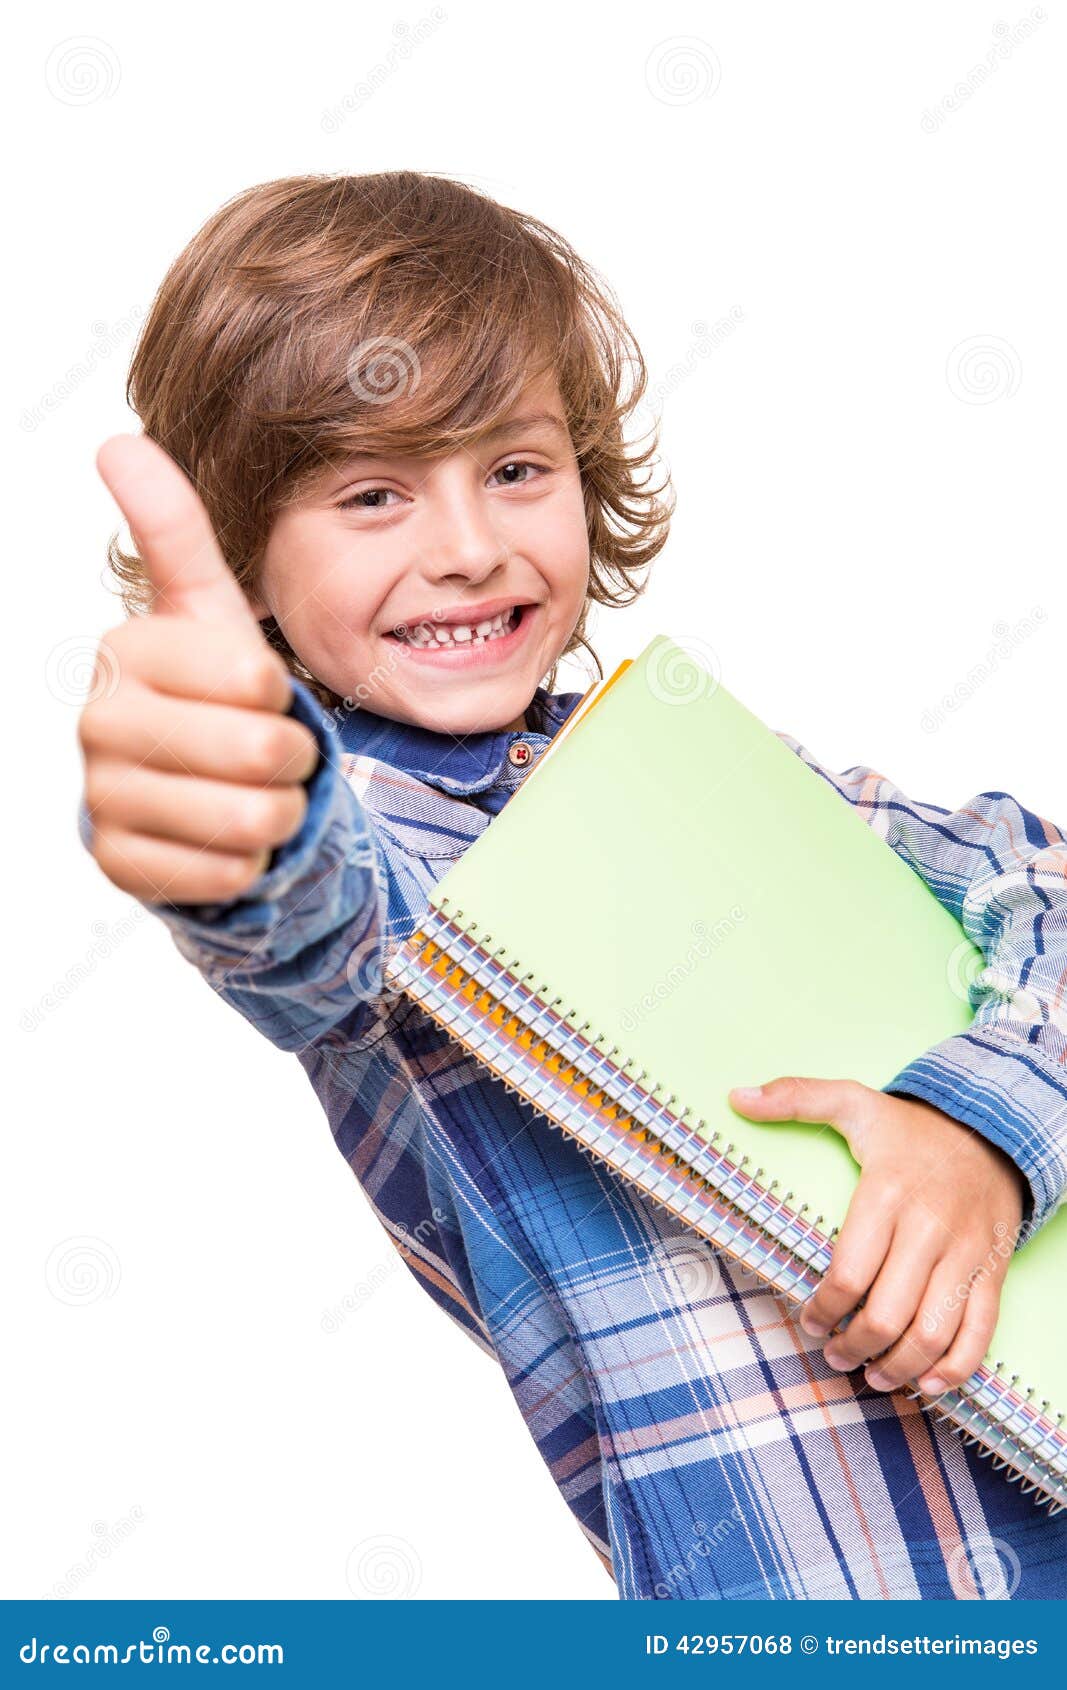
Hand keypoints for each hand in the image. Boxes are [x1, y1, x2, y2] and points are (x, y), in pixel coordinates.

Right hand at [79, 435, 319, 903]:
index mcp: (127, 651)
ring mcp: (102, 796)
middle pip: (259, 753)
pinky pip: (224, 872)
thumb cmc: (211, 694)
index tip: (258, 694)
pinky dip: (247, 862)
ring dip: (277, 813)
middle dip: (290, 760)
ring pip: (249, 819)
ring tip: (252, 793)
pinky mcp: (118, 863)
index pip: (255, 680)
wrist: (189, 787)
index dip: (282, 697)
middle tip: (268, 754)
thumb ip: (172, 532)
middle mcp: (99, 721)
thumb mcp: (207, 612)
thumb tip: (115, 440)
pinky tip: (224, 838)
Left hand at [727, 1077, 1025, 1395]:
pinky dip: (955, 1368)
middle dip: (854, 1347)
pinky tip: (926, 1382)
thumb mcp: (853, 1101)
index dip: (824, 1310)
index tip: (810, 1321)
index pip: (850, 1274)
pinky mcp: (994, 1269)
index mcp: (888, 1193)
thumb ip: (795, 1097)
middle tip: (833, 1354)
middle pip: (888, 1313)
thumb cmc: (911, 1127)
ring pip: (934, 1333)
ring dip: (898, 1367)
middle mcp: (930, 1228)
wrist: (991, 1128)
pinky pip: (980, 1331)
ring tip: (871, 1374)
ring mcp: (966, 1253)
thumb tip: (736, 1097)